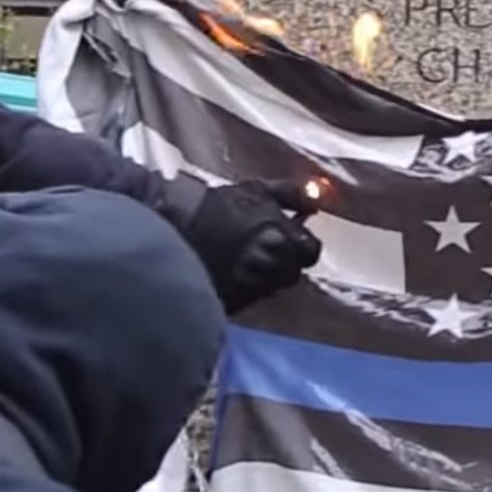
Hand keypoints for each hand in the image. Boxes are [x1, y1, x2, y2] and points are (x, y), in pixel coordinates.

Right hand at [182, 180, 322, 313]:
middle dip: (284, 263)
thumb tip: (316, 203)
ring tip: (247, 263)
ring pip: (272, 288)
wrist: (175, 226)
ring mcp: (253, 285)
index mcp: (283, 237)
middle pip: (292, 273)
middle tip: (266, 252)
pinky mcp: (233, 301)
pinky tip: (233, 274)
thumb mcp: (257, 190)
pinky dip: (247, 288)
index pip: (310, 252)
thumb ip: (292, 195)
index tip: (292, 241)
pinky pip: (251, 299)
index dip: (303, 247)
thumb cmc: (219, 205)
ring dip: (266, 277)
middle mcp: (272, 264)